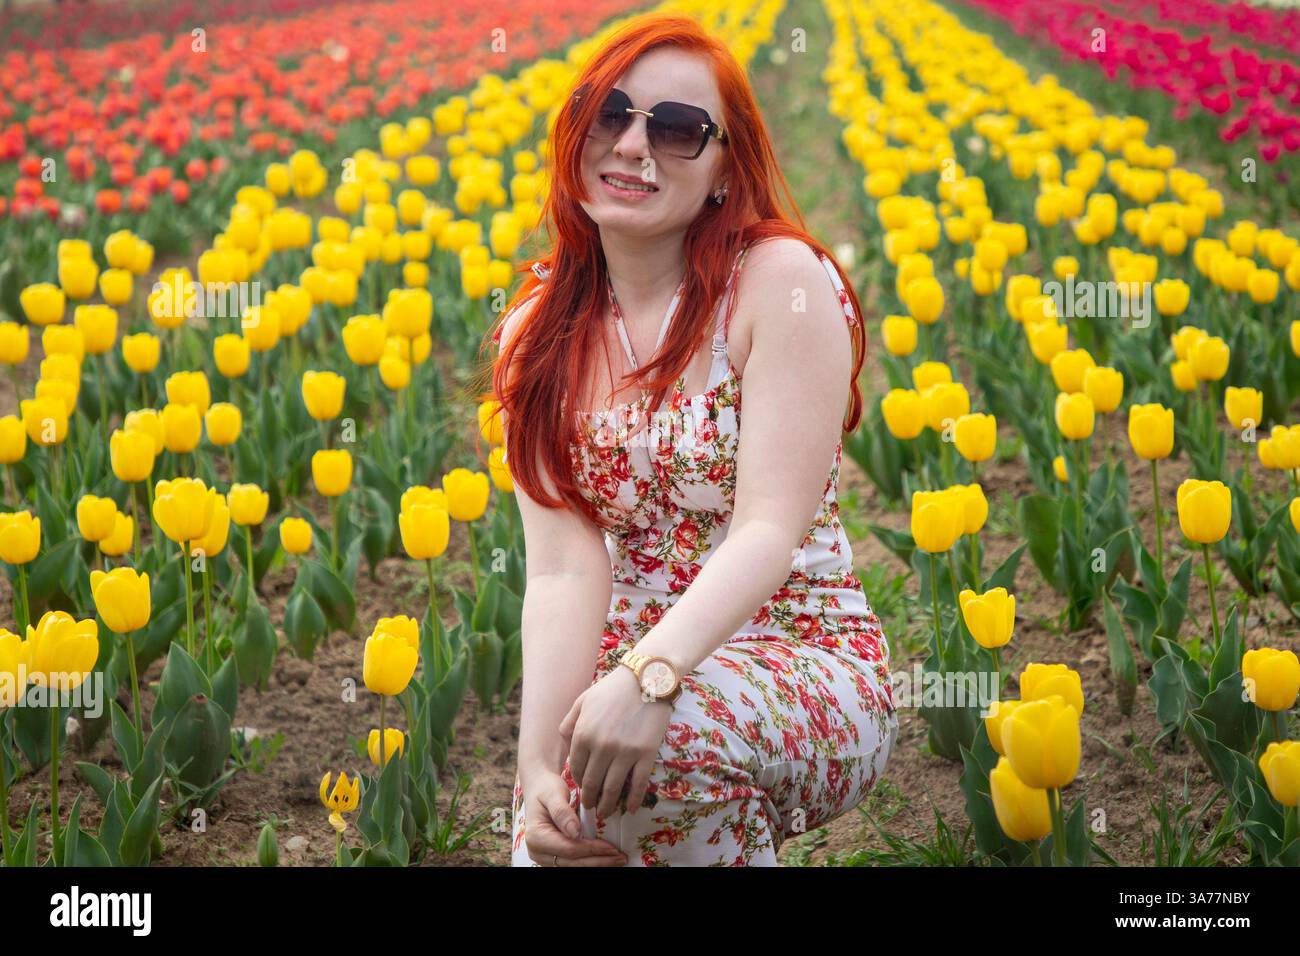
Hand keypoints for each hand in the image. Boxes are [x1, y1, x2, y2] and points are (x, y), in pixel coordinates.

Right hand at [520, 769, 627, 866]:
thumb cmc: (547, 788)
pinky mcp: (553, 857)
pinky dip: (590, 861)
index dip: (591, 849)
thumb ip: (562, 812)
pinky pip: (573, 863)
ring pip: (574, 866)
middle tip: (620, 857)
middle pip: (572, 862)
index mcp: (536, 837)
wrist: (540, 789)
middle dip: (598, 861)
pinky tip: (606, 858)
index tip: (611, 847)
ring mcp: (544, 857)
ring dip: (596, 864)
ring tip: (617, 860)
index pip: (568, 849)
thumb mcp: (554, 794)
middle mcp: (537, 852)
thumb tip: (574, 832)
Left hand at [558, 664, 672, 818]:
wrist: (648, 678)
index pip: (575, 769)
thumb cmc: (614, 688)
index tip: (581, 789)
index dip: (577, 782)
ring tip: (606, 813)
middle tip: (591, 808)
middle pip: (591, 783)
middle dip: (589, 799)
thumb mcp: (583, 700)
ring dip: (608, 805)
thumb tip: (564, 741)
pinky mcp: (646, 754)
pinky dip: (634, 800)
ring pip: (612, 789)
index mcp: (583, 733)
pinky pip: (638, 784)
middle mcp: (601, 746)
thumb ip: (570, 721)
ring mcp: (624, 752)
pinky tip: (632, 808)